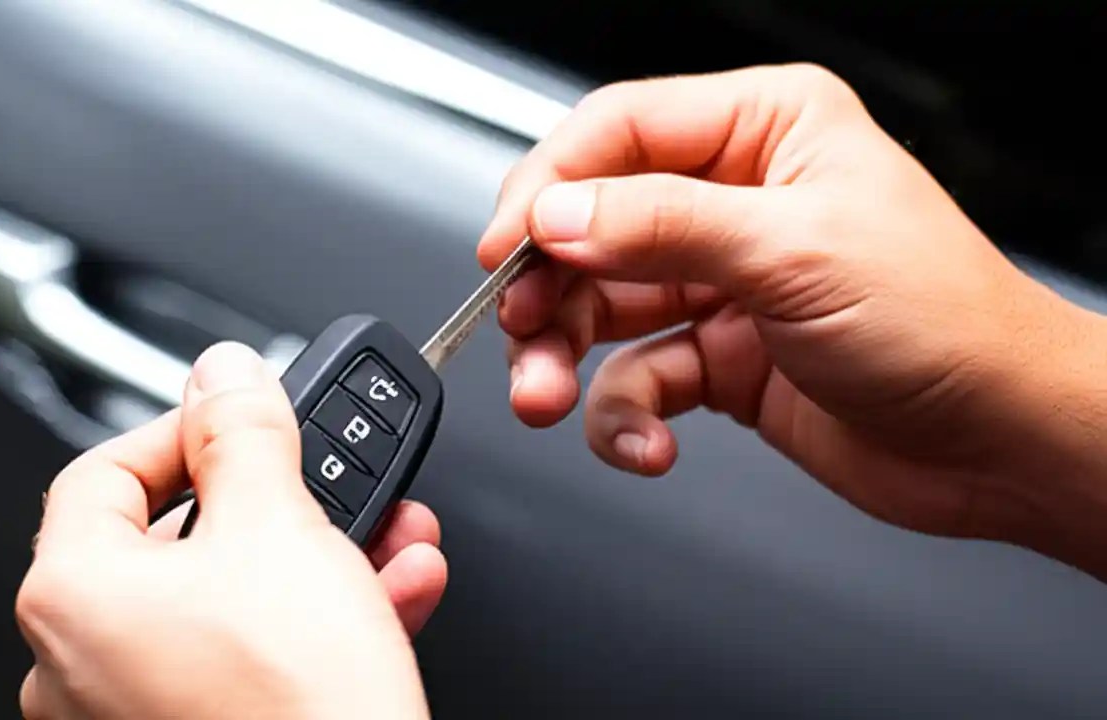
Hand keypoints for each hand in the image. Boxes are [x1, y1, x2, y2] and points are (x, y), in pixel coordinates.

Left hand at [16, 342, 443, 718]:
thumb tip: (224, 374)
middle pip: (185, 536)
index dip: (188, 430)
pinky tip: (388, 597)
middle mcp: (81, 662)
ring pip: (236, 598)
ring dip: (323, 559)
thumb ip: (244, 432)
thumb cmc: (295, 708)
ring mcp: (135, 712)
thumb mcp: (281, 527)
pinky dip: (317, 621)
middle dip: (287, 502)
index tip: (248, 420)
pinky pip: (253, 657)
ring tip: (390, 542)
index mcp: (72, 596)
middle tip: (333, 483)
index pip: (108, 469)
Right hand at [479, 63, 1106, 575]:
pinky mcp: (719, 358)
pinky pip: (637, 379)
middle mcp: (735, 200)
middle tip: (522, 326)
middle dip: (549, 284)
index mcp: (765, 132)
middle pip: (593, 224)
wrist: (1000, 440)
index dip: (550, 185)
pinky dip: (626, 417)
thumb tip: (560, 214)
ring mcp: (722, 282)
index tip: (507, 245)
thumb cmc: (944, 323)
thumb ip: (662, 226)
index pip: (620, 133)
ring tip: (549, 396)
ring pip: (602, 307)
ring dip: (564, 357)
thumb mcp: (794, 251)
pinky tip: (648, 441)